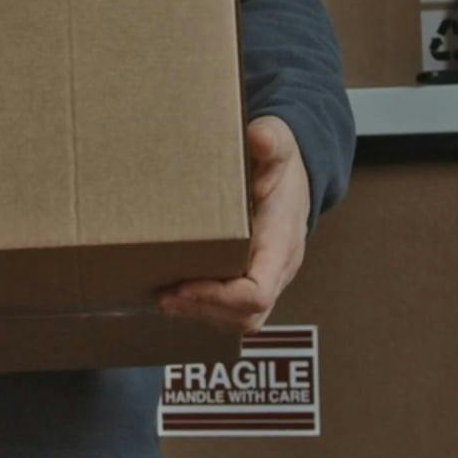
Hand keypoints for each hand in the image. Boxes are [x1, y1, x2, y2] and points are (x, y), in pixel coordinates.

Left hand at [157, 116, 311, 336]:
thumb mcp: (279, 144)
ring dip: (202, 313)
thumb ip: (271, 141)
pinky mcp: (254, 278)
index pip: (257, 291)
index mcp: (282, 242)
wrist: (294, 173)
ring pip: (240, 319)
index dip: (219, 297)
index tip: (184, 285)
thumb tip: (261, 138)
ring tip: (165, 299)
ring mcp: (269, 277)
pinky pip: (235, 310)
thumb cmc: (283, 162)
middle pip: (248, 315)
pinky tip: (176, 294)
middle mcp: (279, 268)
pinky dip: (206, 308)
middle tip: (164, 297)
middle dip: (204, 310)